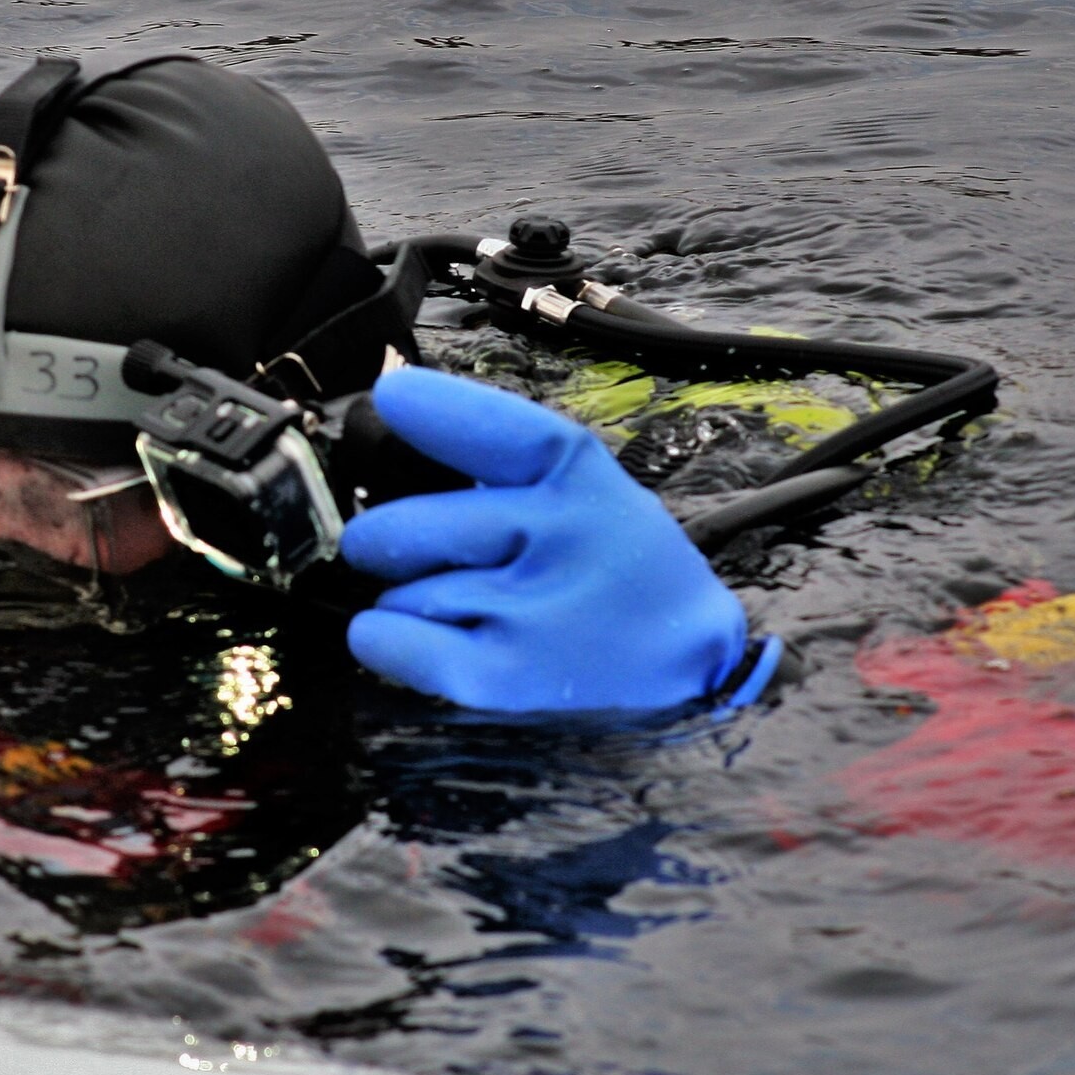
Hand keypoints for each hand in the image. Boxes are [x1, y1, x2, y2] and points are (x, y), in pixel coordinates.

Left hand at [340, 368, 750, 712]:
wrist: (692, 664)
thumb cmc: (618, 568)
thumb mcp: (591, 492)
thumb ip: (508, 467)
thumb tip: (396, 428)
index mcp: (578, 477)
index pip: (494, 429)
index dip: (434, 410)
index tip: (391, 397)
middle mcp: (555, 536)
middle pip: (410, 525)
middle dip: (381, 539)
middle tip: (386, 549)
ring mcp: (529, 610)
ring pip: (400, 591)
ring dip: (402, 600)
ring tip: (451, 608)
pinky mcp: (505, 677)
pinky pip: (396, 643)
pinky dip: (381, 639)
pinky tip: (399, 637)